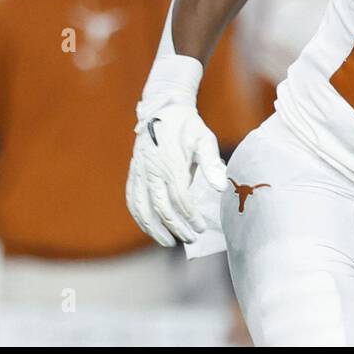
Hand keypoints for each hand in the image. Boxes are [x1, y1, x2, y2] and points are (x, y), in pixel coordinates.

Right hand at [126, 99, 226, 246]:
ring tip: (169, 242)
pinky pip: (132, 200)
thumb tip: (222, 187)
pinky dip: (139, 217)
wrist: (163, 110)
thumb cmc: (188, 127)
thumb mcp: (205, 140)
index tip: (201, 227)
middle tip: (190, 239)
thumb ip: (212, 163)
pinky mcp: (133, 173)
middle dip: (176, 227)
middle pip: (161, 207)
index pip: (180, 197)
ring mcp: (139, 172)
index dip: (190, 216)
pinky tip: (149, 228)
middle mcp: (152, 170)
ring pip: (142, 208)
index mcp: (171, 163)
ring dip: (154, 229)